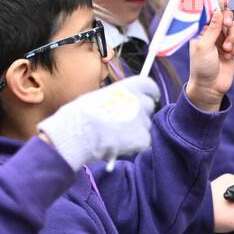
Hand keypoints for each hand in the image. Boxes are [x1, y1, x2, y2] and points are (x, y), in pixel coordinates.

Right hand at [37, 75, 160, 169]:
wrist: (83, 131)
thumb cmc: (83, 112)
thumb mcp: (99, 96)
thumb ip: (116, 99)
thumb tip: (117, 106)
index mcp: (131, 86)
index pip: (150, 86)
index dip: (150, 93)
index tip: (151, 98)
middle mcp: (141, 101)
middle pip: (149, 107)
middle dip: (140, 114)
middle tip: (126, 122)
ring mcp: (144, 120)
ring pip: (145, 126)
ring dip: (136, 131)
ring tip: (117, 136)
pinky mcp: (143, 139)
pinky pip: (143, 142)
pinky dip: (134, 146)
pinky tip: (119, 146)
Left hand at [185, 0, 233, 112]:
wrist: (210, 87)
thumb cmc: (201, 67)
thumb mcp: (203, 46)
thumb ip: (212, 28)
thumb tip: (217, 10)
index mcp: (202, 30)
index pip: (210, 11)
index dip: (218, 3)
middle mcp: (213, 33)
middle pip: (226, 16)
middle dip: (228, 19)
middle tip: (226, 24)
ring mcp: (223, 41)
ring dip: (232, 37)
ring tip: (227, 50)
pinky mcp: (233, 49)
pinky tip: (230, 56)